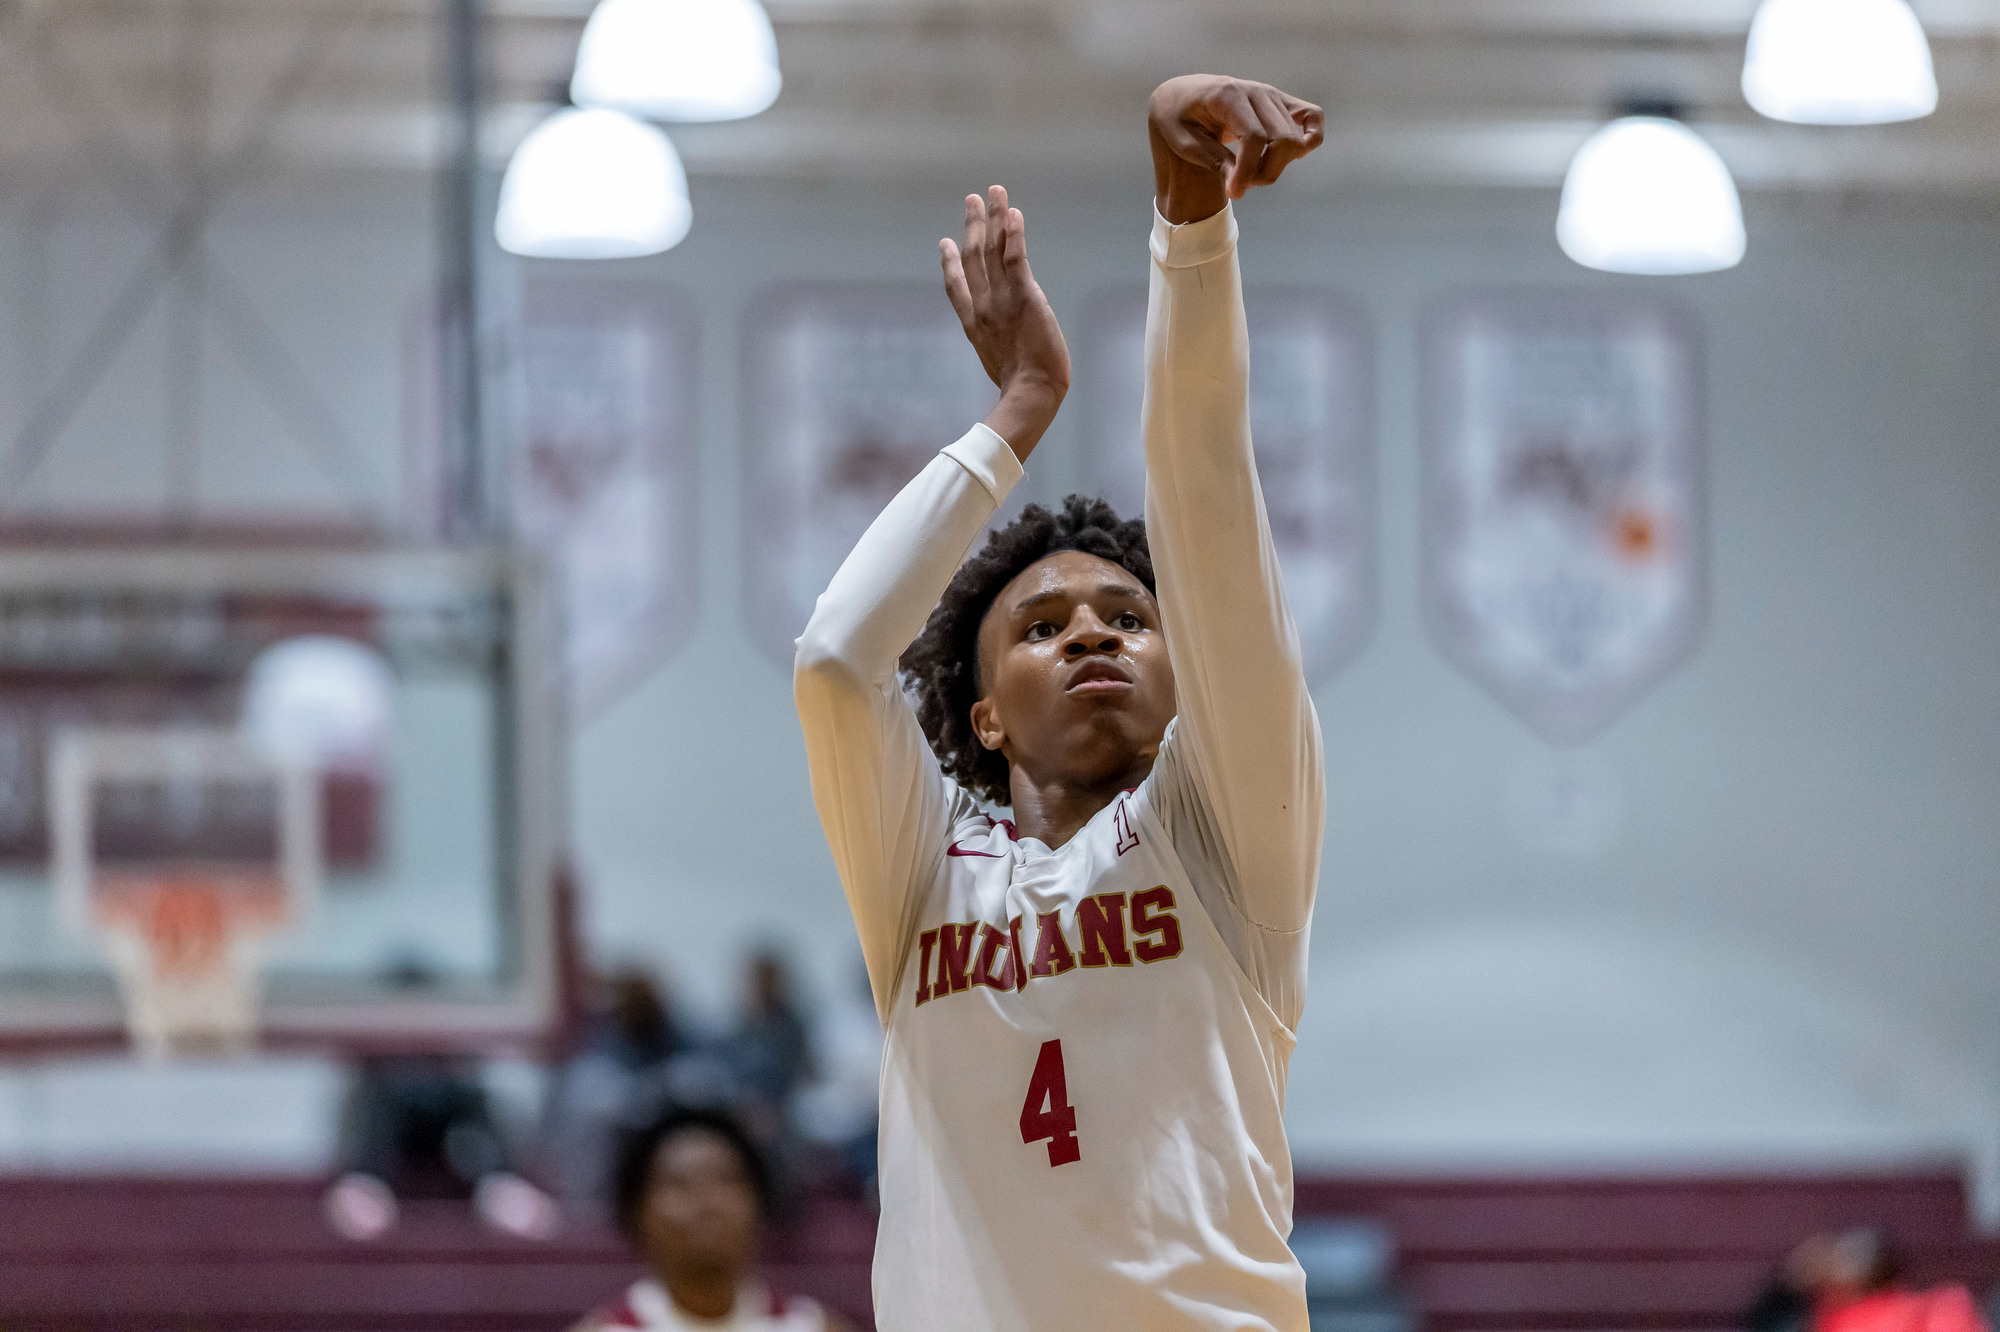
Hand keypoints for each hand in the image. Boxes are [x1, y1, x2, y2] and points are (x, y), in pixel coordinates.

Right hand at [941, 185, 1070, 461]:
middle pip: (973, 256)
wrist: (1030, 393)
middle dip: (972, 225)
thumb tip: (999, 351)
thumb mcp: (998, 363)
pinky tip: (1013, 213)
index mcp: (973, 323)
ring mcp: (1001, 299)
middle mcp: (982, 306)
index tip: (945, 243)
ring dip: (993, 217)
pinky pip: (1015, 258)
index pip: (956, 286)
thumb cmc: (1021, 389)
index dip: (949, 262)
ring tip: (994, 192)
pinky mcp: (1024, 296)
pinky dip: (1013, 233)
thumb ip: (995, 346)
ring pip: (993, 250)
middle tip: (972, 199)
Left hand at [1148, 75, 1323, 222]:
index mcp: (1227, 95)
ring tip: (1249, 174)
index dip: (1247, 171)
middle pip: (1281, 140)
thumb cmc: (1177, 119)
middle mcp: (1255, 91)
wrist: (1183, 96)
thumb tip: (1236, 184)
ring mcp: (1271, 95)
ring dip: (1276, 166)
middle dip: (1264, 173)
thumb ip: (1211, 160)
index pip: (1254, 136)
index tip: (1234, 194)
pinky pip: (1313, 117)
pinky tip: (1289, 157)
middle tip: (1240, 186)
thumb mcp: (1182, 140)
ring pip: (1295, 138)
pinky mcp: (1281, 102)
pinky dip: (1309, 139)